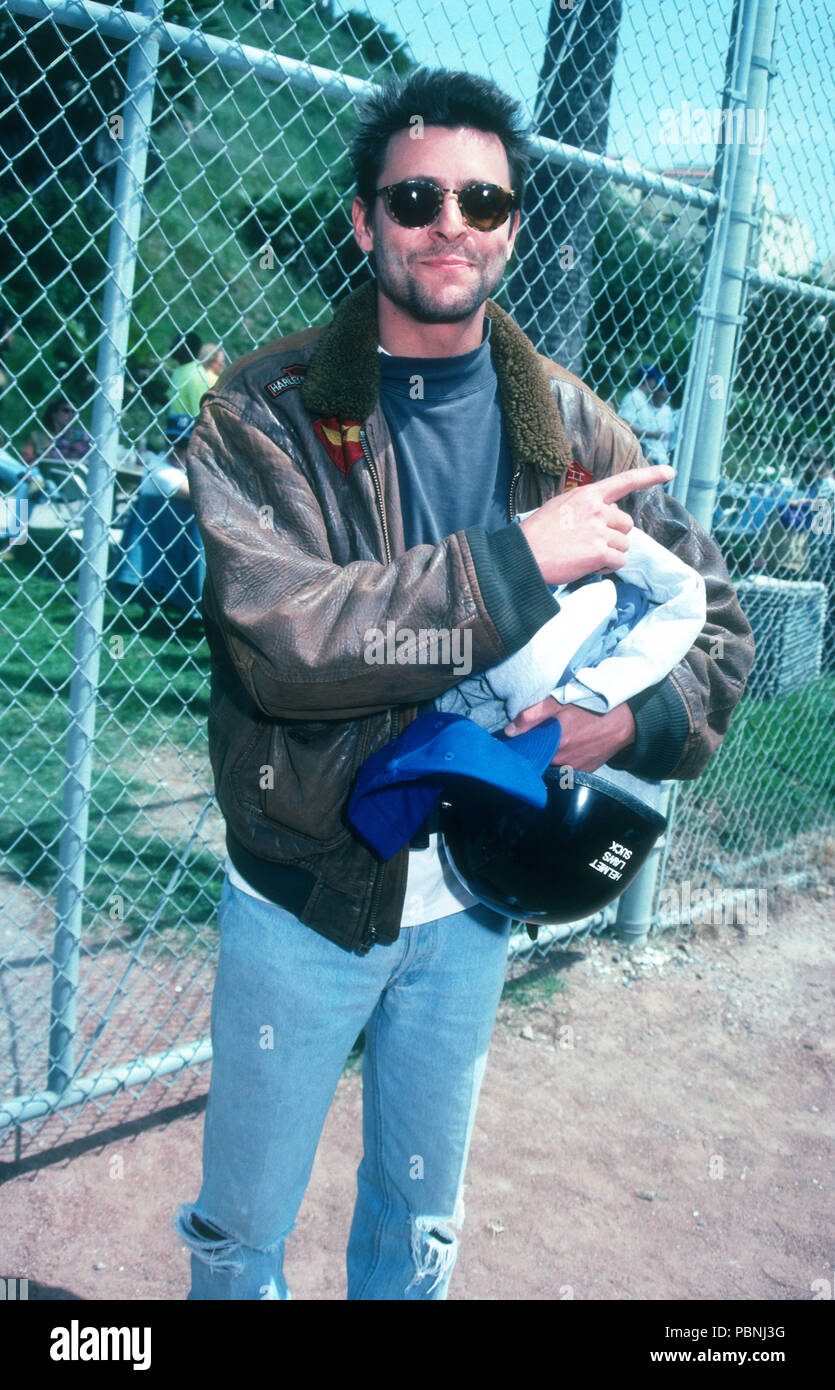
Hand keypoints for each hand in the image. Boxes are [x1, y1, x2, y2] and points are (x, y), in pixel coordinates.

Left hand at [505, 696, 635, 772]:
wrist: (625, 722)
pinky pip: (565, 770)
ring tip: (556, 741)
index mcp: (556, 743)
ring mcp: (575, 769)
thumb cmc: (593, 708)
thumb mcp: (560, 703)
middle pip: (539, 759)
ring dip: (549, 756)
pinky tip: (567, 748)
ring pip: (552, 765)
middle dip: (535, 750)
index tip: (518, 740)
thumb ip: (532, 716)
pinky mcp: (584, 773)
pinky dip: (562, 761)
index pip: (527, 752)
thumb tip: (509, 731)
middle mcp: (564, 761)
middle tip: (539, 736)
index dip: (521, 746)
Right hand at [519, 464, 673, 584]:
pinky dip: (608, 568)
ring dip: (611, 554)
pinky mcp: (599, 552)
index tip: (669, 472)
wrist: (523, 556)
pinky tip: (590, 567)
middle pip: (627, 524)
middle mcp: (597, 509)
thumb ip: (585, 507)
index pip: (624, 481)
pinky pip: (619, 561)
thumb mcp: (560, 507)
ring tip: (586, 557)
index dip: (649, 476)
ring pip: (624, 545)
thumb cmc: (536, 535)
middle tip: (592, 544)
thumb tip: (604, 515)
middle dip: (616, 536)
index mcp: (587, 495)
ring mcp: (599, 531)